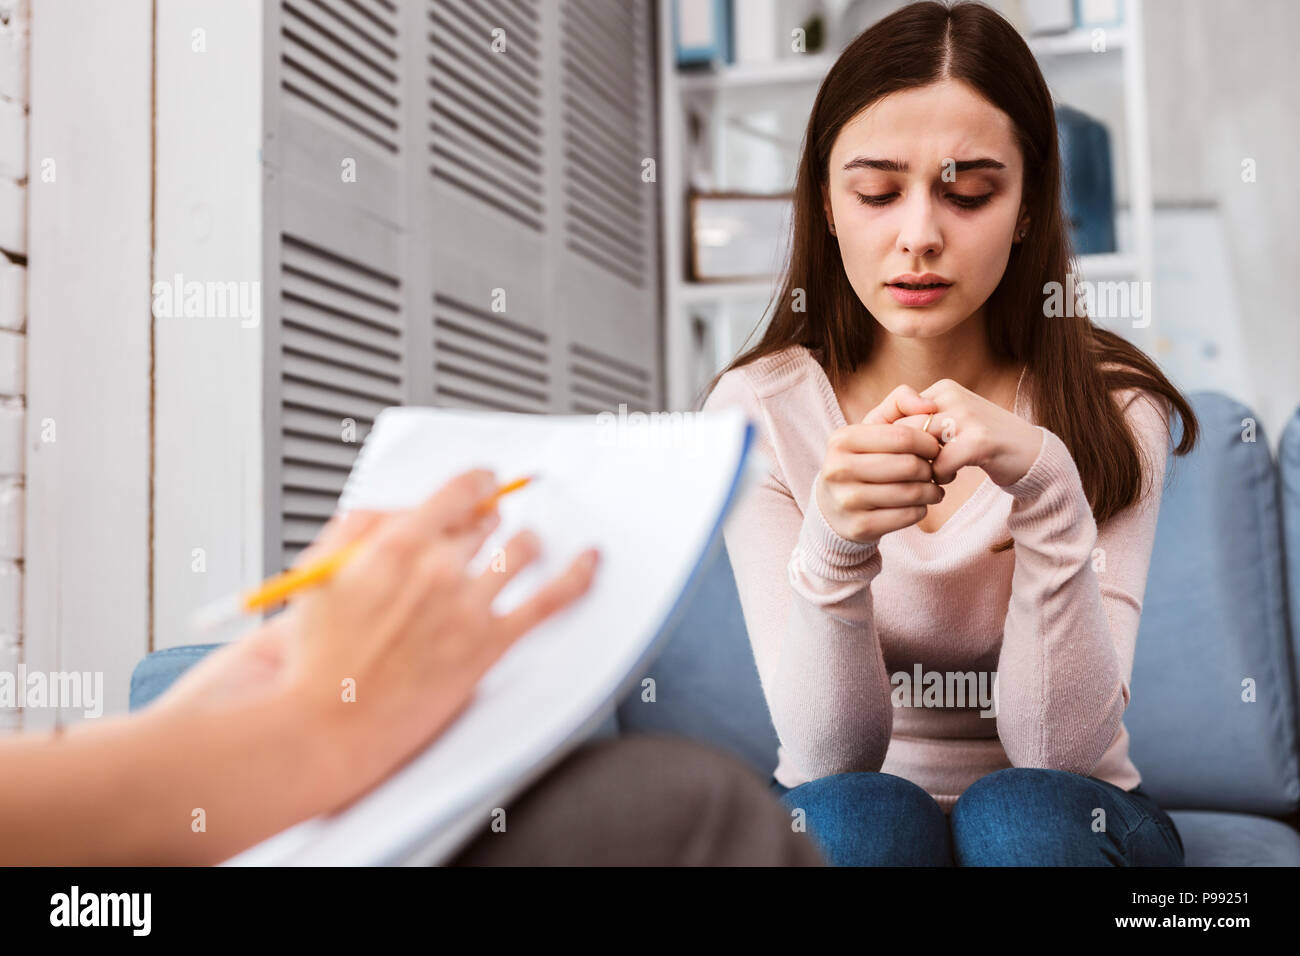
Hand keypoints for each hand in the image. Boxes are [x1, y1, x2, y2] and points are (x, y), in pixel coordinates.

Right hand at [158, 469, 600, 811]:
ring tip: (520, 551)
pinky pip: (550, 600)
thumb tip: (405, 510)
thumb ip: (364, 526)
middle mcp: (439, 568)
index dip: (479, 485)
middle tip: (480, 536)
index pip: (461, 490)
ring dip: (524, 544)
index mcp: (397, 543)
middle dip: (485, 526)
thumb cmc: (315, 658)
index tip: (484, 486)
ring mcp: (468, 606)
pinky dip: (577, 577)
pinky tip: (589, 562)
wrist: (320, 725)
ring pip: (521, 550)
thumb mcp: (321, 569)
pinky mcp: (488, 644)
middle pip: (487, 523)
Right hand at [814, 385, 945, 543]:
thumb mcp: (872, 427)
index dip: (928, 441)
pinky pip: (908, 516)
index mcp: (842, 440)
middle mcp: (839, 469)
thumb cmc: (862, 460)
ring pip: (911, 493)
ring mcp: (847, 501)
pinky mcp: (860, 527)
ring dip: (932, 490)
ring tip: (933, 487)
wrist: (832, 508)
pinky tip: (919, 504)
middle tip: (936, 470)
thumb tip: (929, 405)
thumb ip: (900, 403)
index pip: (902, 436)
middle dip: (931, 468)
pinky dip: (921, 509)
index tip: (934, 447)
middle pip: (909, 465)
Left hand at [892, 378, 1043, 486]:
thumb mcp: (947, 425)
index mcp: (941, 389)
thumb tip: (875, 437)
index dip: (887, 438)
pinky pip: (939, 464)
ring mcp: (967, 415)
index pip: (894, 409)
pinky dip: (940, 477)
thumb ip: (916, 425)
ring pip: (918, 446)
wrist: (1031, 453)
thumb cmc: (979, 443)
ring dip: (921, 468)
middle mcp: (952, 396)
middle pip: (902, 430)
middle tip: (915, 470)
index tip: (894, 456)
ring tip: (932, 474)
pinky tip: (949, 478)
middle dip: (903, 456)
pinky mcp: (979, 439)